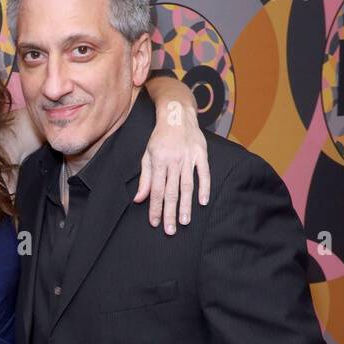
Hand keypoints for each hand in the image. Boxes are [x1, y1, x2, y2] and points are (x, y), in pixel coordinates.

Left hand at [135, 101, 210, 233]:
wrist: (176, 114)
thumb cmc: (160, 137)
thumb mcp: (148, 155)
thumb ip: (145, 178)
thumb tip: (139, 199)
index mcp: (158, 162)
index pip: (156, 190)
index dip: (155, 208)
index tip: (155, 223)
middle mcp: (173, 161)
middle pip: (171, 191)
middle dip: (170, 212)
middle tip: (170, 230)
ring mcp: (188, 157)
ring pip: (187, 185)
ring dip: (186, 205)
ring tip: (185, 221)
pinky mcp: (201, 153)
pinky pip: (204, 173)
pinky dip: (204, 187)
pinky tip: (203, 202)